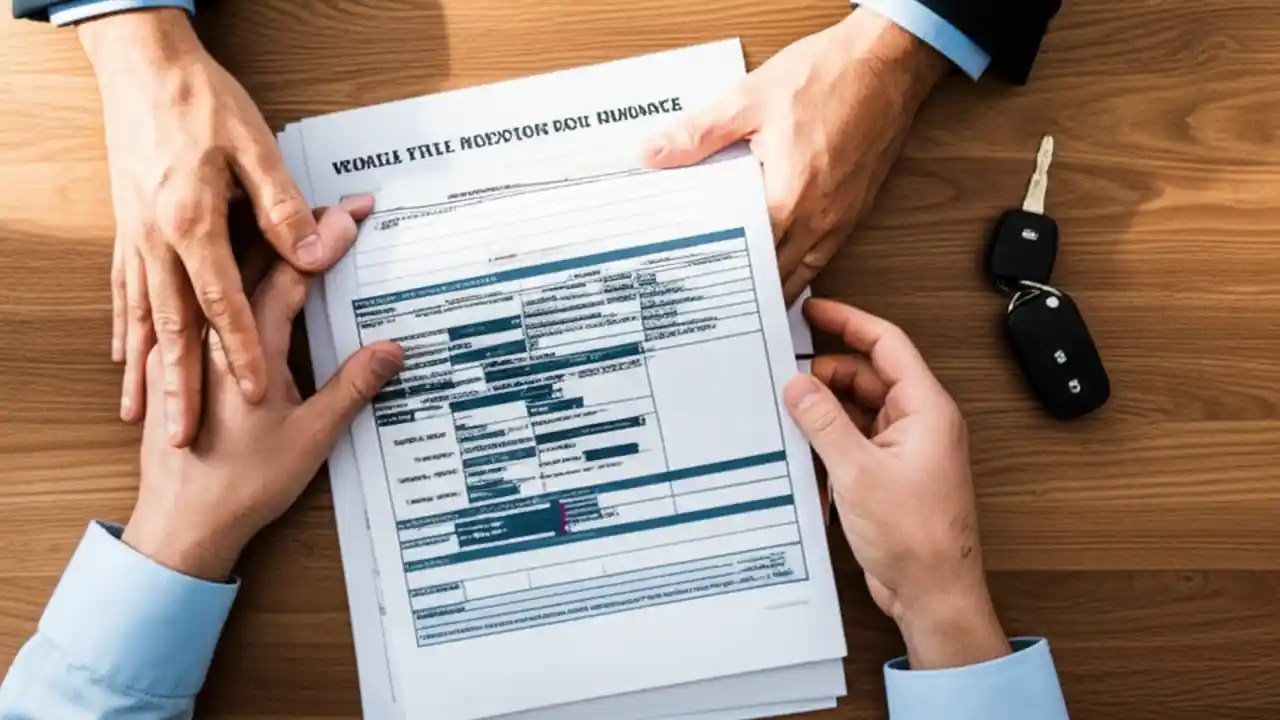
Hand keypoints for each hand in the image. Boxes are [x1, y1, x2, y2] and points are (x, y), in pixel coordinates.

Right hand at [79, 10, 349, 444]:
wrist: (137, 63)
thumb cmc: (197, 100)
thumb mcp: (252, 147)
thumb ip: (280, 206)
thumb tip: (314, 251)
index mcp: (192, 224)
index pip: (223, 304)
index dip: (239, 351)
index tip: (253, 390)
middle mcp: (157, 239)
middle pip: (172, 328)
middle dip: (177, 386)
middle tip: (179, 437)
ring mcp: (136, 236)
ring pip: (140, 316)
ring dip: (142, 369)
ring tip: (139, 414)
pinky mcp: (126, 226)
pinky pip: (123, 289)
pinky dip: (124, 325)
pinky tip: (122, 352)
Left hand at [123, 197, 403, 580]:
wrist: (181, 521)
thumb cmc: (241, 484)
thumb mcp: (312, 436)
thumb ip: (353, 386)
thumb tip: (392, 348)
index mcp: (244, 344)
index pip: (292, 272)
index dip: (326, 238)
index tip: (357, 214)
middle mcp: (214, 333)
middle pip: (257, 260)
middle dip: (301, 228)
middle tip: (339, 208)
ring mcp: (195, 344)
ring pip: (231, 276)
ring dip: (268, 245)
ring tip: (299, 220)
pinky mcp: (188, 360)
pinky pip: (216, 300)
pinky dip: (241, 275)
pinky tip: (250, 270)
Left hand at [642, 10, 948, 302]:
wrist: (886, 62)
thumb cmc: (827, 77)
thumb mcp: (748, 100)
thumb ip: (698, 134)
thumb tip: (653, 155)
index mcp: (787, 199)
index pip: (743, 256)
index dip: (716, 272)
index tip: (690, 281)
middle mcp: (817, 219)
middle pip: (773, 274)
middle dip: (743, 288)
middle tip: (708, 296)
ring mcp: (840, 218)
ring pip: (801, 273)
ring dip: (773, 285)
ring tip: (740, 298)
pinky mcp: (855, 209)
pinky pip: (823, 256)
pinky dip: (800, 268)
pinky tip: (781, 268)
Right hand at [783, 299, 1008, 669]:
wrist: (933, 593)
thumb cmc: (917, 537)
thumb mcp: (857, 471)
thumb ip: (823, 422)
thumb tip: (797, 384)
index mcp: (925, 410)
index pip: (886, 345)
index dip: (849, 322)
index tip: (814, 311)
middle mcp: (919, 424)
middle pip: (867, 376)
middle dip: (826, 374)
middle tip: (785, 376)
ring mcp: (905, 450)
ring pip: (858, 410)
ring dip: (825, 411)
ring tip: (788, 414)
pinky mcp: (890, 475)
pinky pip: (855, 441)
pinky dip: (830, 440)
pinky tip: (804, 451)